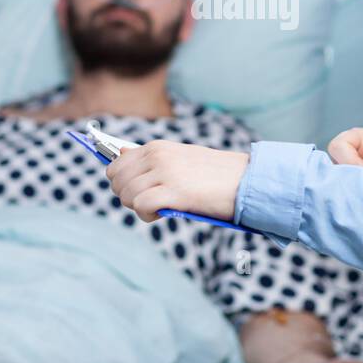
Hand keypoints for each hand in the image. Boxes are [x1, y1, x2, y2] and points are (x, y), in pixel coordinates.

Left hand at [106, 141, 248, 222]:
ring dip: (138, 207)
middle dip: (127, 196)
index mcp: (157, 147)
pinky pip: (140, 205)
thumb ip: (150, 158)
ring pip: (126, 194)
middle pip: (117, 180)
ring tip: (158, 208)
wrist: (245, 180)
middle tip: (149, 202)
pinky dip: (146, 215)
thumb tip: (120, 153)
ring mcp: (165, 172)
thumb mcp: (178, 159)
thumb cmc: (214, 174)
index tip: (138, 191)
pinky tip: (162, 214)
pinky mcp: (173, 192)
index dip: (123, 182)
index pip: (117, 164)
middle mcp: (157, 156)